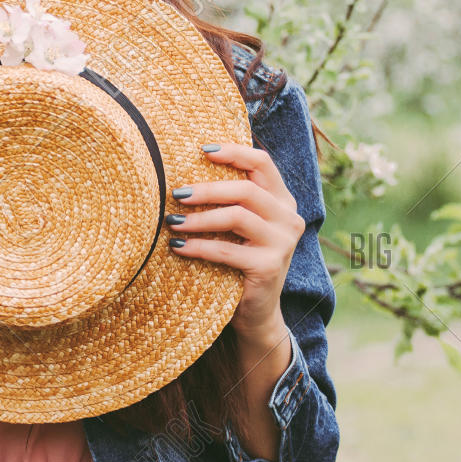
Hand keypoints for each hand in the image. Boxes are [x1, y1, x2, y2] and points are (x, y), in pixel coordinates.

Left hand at [165, 142, 305, 341]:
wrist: (256, 311)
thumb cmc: (240, 261)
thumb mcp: (241, 226)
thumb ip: (231, 200)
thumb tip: (187, 171)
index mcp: (282, 200)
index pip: (262, 163)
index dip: (233, 152)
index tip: (201, 150)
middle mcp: (289, 218)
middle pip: (246, 189)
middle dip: (207, 189)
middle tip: (176, 193)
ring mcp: (283, 242)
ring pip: (236, 216)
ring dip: (199, 218)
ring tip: (172, 221)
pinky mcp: (269, 266)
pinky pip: (227, 250)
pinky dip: (198, 246)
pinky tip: (177, 247)